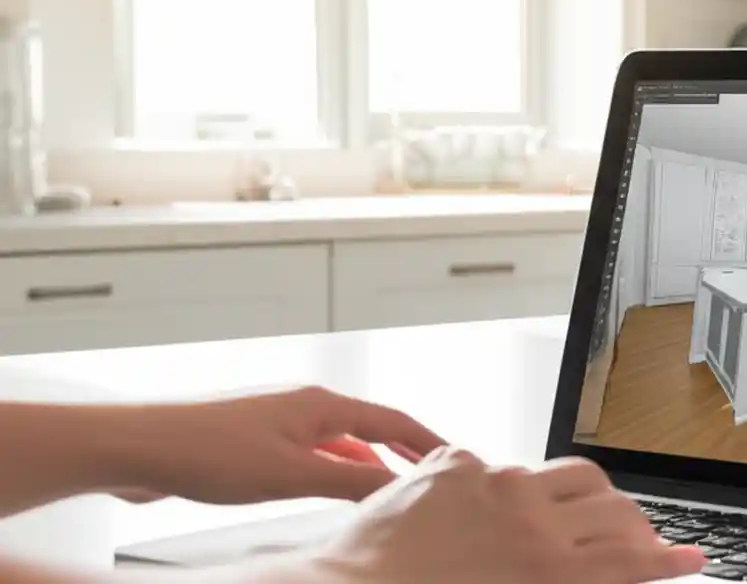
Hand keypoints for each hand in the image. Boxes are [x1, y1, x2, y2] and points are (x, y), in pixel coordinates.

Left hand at [113, 386, 444, 503]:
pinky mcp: (255, 439)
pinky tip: (331, 491)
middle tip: (432, 476)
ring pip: (339, 443)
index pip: (391, 418)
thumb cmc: (211, 452)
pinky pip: (311, 453)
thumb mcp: (291, 475)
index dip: (426, 438)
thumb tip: (396, 489)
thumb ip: (348, 482)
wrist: (140, 446)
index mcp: (320, 404)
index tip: (456, 456)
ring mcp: (279, 420)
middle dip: (403, 451)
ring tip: (391, 492)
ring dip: (367, 465)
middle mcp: (305, 404)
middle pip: (369, 427)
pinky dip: (333, 471)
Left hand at [301, 448, 704, 583]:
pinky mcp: (454, 462)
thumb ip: (564, 578)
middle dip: (638, 526)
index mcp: (549, 568)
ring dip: (591, 496)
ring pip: (571, 473)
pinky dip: (507, 490)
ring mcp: (493, 482)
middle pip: (615, 508)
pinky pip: (499, 467)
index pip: (631, 557)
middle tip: (641, 541)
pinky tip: (494, 510)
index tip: (690, 557)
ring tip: (590, 514)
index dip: (668, 559)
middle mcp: (530, 517)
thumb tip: (592, 568)